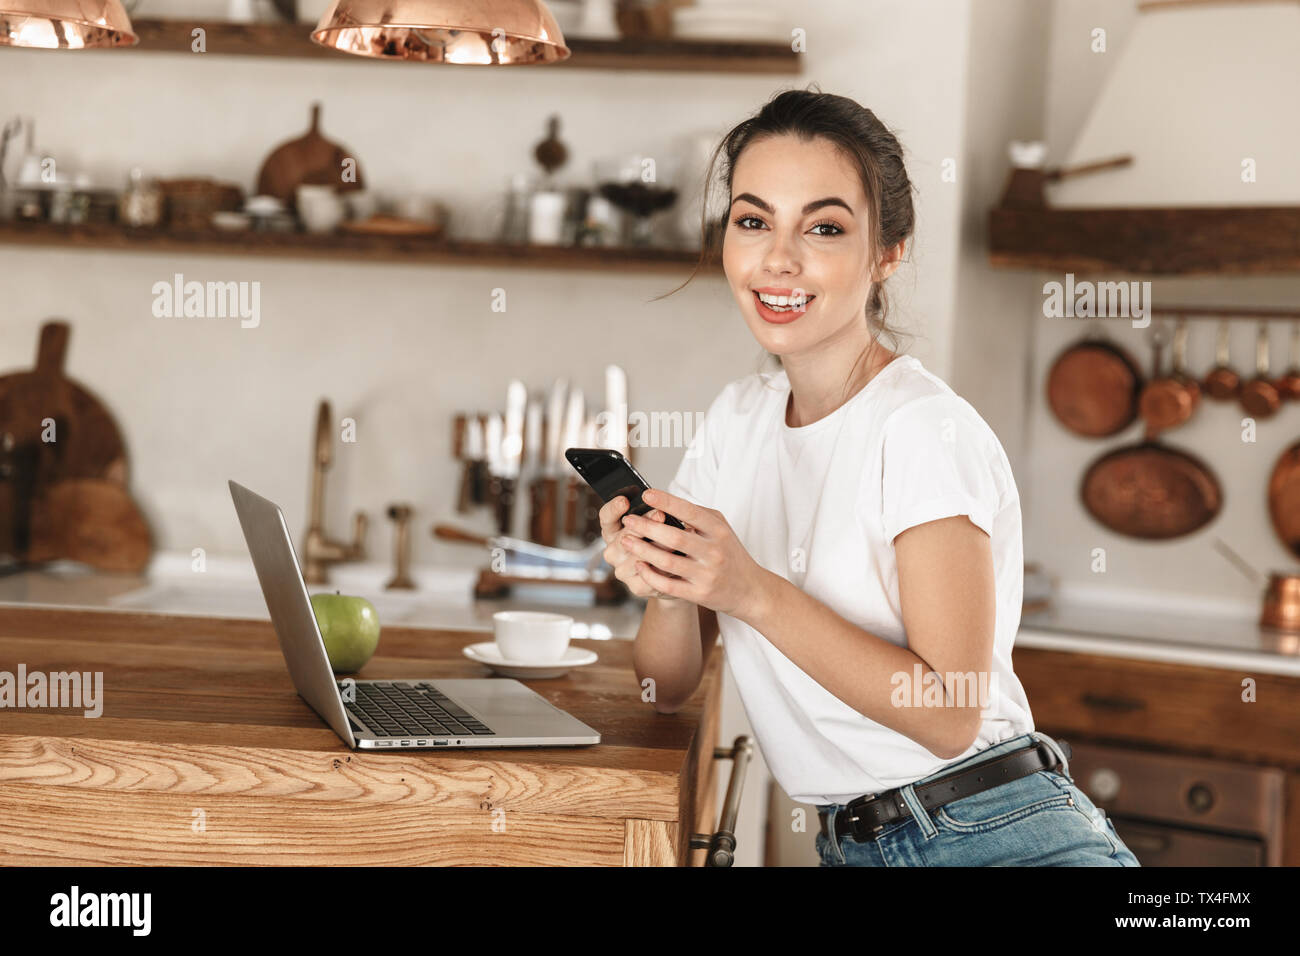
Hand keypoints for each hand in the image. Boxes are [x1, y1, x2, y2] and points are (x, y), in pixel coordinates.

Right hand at [597, 494, 689, 604]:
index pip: (606, 518)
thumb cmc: (662, 541)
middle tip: (660, 514)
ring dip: (659, 546)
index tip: (624, 501)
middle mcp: (613, 551)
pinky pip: (651, 576)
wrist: (673, 573)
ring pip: (638, 556)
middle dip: (644, 524)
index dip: (614, 509)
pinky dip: (665, 566)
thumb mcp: (654, 523)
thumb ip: (651, 516)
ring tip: (676, 539)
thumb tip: (660, 509)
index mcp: (613, 532)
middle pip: (624, 535)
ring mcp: (622, 570)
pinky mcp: (636, 586)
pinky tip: (677, 558)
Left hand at [619, 488, 770, 621]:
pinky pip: (668, 585)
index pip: (690, 512)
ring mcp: (706, 574)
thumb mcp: (722, 529)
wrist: (750, 590)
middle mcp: (714, 551)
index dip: (667, 502)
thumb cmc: (730, 554)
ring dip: (642, 550)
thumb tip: (667, 502)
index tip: (647, 495)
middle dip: (646, 527)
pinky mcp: (699, 594)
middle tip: (628, 520)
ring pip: (667, 562)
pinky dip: (650, 575)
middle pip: (674, 537)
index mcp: (718, 531)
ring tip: (625, 541)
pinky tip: (639, 565)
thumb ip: (698, 515)